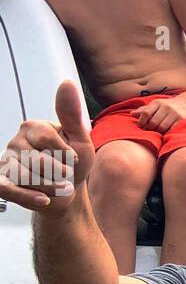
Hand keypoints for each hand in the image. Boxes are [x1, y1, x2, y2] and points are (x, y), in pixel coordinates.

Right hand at [0, 81, 93, 211]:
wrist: (66, 192)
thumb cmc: (73, 164)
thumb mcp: (80, 139)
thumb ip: (72, 115)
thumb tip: (66, 83)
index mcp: (32, 127)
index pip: (46, 137)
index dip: (66, 153)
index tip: (75, 159)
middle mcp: (16, 142)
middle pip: (36, 160)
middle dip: (59, 172)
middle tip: (66, 175)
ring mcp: (7, 162)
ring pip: (25, 176)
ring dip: (50, 186)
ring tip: (58, 186)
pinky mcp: (3, 181)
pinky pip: (7, 189)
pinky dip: (28, 197)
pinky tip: (44, 200)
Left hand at [136, 96, 185, 131]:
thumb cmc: (167, 106)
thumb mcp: (156, 105)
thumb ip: (144, 110)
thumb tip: (132, 114)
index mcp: (157, 102)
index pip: (146, 113)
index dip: (142, 122)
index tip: (141, 126)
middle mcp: (165, 106)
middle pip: (153, 122)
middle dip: (149, 129)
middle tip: (149, 131)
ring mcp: (174, 113)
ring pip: (162, 127)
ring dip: (158, 132)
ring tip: (157, 132)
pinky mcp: (181, 119)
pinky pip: (171, 129)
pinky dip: (166, 132)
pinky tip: (165, 132)